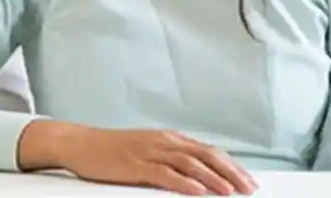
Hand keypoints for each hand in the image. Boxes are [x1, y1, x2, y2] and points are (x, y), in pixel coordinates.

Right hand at [19, 121, 256, 195]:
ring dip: (213, 178)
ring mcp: (150, 151)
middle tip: (249, 188)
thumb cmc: (113, 151)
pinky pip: (165, 173)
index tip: (248, 179)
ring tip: (230, 191)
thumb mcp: (148, 151)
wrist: (81, 144)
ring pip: (190, 163)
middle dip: (231, 172)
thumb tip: (198, 175)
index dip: (231, 165)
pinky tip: (197, 190)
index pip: (208, 151)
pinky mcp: (135, 164)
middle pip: (206, 155)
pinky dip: (184, 182)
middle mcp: (164, 141)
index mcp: (169, 139)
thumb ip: (171, 160)